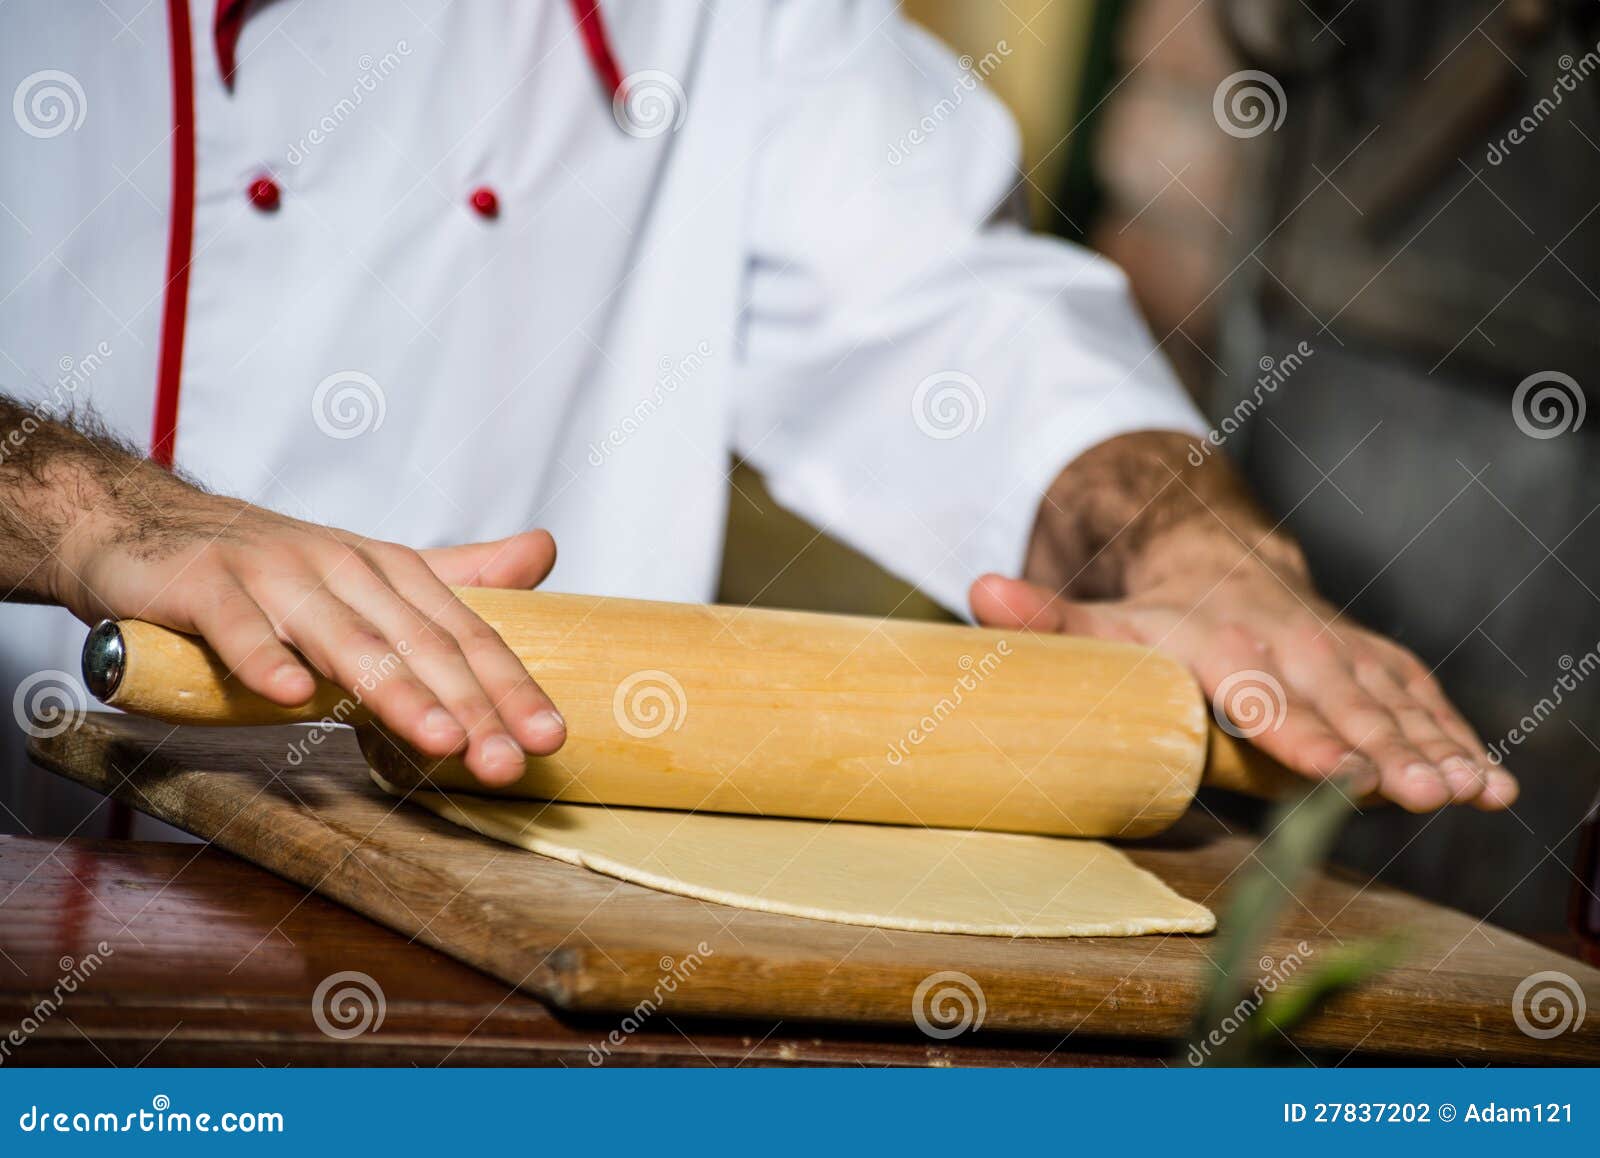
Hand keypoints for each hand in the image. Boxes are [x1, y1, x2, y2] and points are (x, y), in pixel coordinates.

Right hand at [50, 488, 564, 786]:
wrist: (150, 525)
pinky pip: (237, 625)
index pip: (462, 634)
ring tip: (438, 737)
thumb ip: (456, 577)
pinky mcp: (204, 581)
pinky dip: (261, 657)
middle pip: (417, 642)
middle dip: (469, 705)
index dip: (509, 686)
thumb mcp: (373, 572)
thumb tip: (543, 550)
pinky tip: (287, 695)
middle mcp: (343, 566)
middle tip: (506, 761)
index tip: (547, 738)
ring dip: (394, 688)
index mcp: (390, 570)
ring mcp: (274, 571)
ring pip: (343, 636)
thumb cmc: (275, 567)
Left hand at [970, 565, 1516, 812]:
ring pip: (1392, 702)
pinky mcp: (1371, 661)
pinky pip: (1419, 697)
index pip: (1266, 696)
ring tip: (1475, 793)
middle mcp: (1293, 644)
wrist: (1214, 560)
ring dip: (1436, 747)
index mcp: (1225, 644)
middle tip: (1430, 795)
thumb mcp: (1101, 615)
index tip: (1338, 773)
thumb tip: (978, 592)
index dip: (1302, 735)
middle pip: (1344, 704)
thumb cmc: (1154, 616)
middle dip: (1389, 751)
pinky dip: (1456, 734)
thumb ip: (1049, 619)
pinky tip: (1490, 780)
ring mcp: (1338, 652)